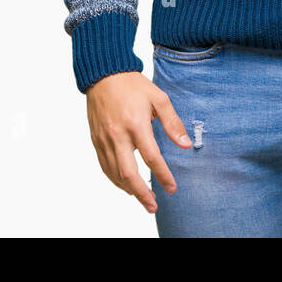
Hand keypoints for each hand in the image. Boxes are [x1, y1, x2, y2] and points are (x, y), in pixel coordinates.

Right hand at [85, 71, 190, 212]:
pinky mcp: (96, 140)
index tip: (172, 187)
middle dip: (142, 193)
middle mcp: (118, 135)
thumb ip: (173, 123)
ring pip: (114, 173)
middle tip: (154, 206)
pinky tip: (125, 185)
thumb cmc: (134, 85)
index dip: (163, 175)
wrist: (104, 75)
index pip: (151, 157)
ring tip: (143, 199)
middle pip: (129, 173)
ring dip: (129, 189)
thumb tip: (186, 144)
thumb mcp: (159, 99)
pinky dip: (115, 179)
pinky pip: (104, 166)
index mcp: (136, 124)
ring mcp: (104, 139)